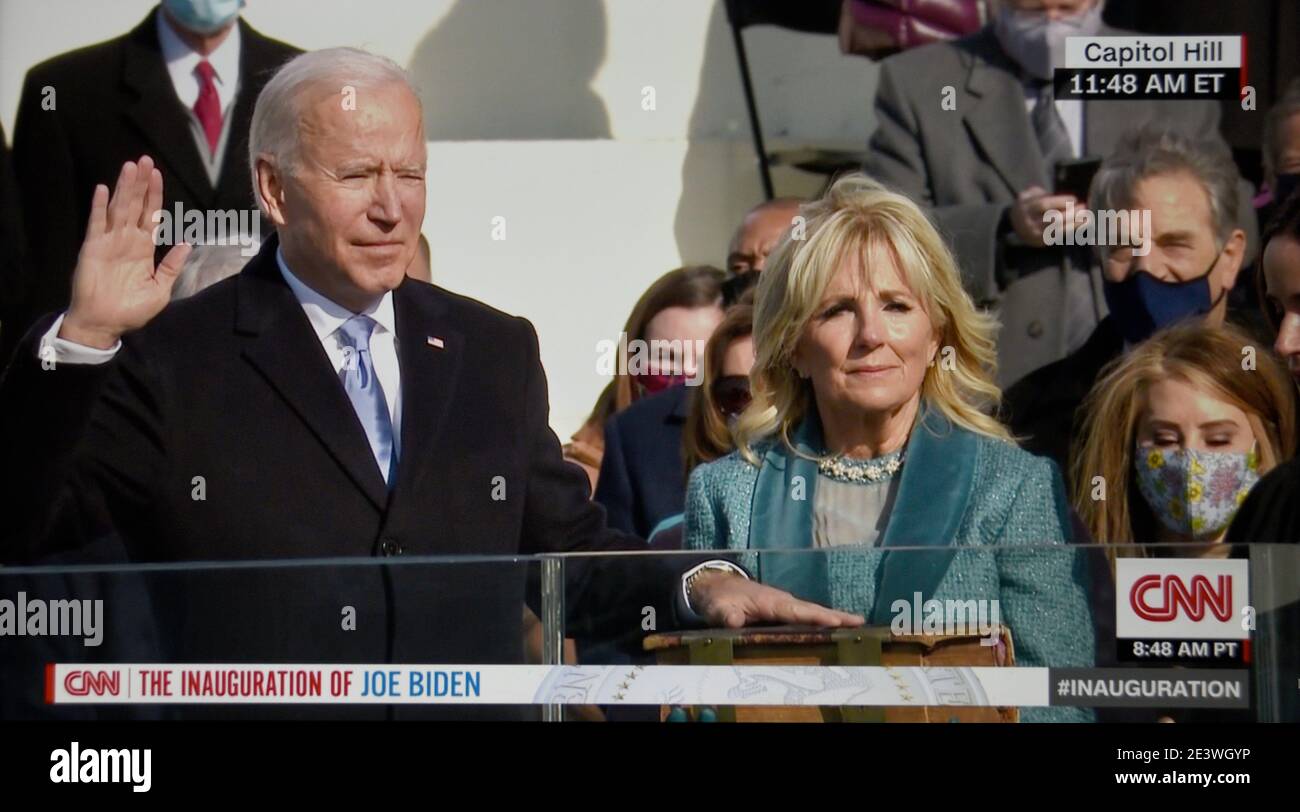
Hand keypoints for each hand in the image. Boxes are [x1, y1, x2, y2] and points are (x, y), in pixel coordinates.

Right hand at [60, 156, 190, 348]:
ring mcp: (109, 241)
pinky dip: (99, 206)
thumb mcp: (161, 288)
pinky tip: (103, 189)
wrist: (105, 324)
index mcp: (144, 248)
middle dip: (140, 183)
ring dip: (123, 187)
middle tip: (145, 159)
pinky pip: (96, 223)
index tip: (158, 174)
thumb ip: (172, 264)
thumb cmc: (132, 310)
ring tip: (130, 166)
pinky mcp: (92, 248)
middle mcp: (127, 240)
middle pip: (135, 205)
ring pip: (118, 208)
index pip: (150, 214)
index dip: (154, 195)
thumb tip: (188, 242)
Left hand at [689, 572, 864, 628]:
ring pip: (812, 613)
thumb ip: (725, 615)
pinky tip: (838, 631)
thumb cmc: (719, 599)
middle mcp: (782, 602)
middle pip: (812, 610)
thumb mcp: (717, 607)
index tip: (836, 621)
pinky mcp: (784, 612)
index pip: (796, 611)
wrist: (717, 588)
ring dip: (835, 619)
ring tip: (859, 628)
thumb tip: (733, 621)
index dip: (816, 617)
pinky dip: (823, 622)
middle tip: (860, 624)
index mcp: (769, 602)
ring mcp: (785, 607)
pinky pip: (806, 618)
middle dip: (836, 616)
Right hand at [1008, 186, 1083, 247]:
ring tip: (1087, 216)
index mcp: (1025, 208)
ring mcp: (1035, 234)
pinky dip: (1072, 229)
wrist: (1014, 224)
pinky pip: (1059, 235)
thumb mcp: (1029, 194)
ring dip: (1075, 223)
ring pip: (1057, 229)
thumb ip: (1042, 194)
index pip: (1044, 205)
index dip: (1060, 202)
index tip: (1074, 199)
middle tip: (1084, 207)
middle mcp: (1029, 222)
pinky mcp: (1041, 241)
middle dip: (1070, 213)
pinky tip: (1083, 224)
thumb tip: (1062, 199)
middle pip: (1052, 219)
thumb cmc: (1027, 205)